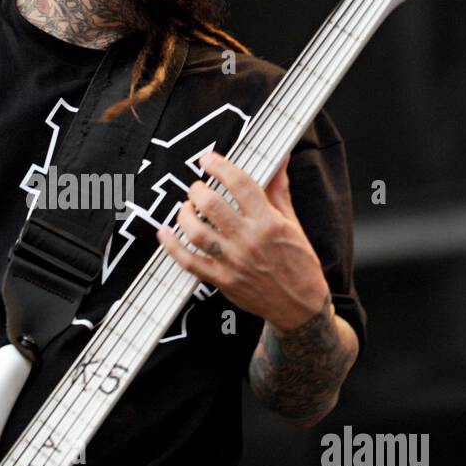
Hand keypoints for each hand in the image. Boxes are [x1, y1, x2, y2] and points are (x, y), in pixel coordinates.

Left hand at [156, 151, 329, 330]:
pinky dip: (173, 247)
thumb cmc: (298, 261)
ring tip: (187, 208)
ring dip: (185, 215)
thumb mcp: (292, 222)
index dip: (220, 166)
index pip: (240, 184)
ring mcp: (234, 262)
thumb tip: (279, 160)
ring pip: (197, 232)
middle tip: (197, 188)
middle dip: (198, 190)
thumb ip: (279, 190)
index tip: (208, 159)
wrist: (300, 305)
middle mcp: (249, 240)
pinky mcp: (223, 280)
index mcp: (269, 222)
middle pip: (212, 205)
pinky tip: (165, 233)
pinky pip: (190, 262)